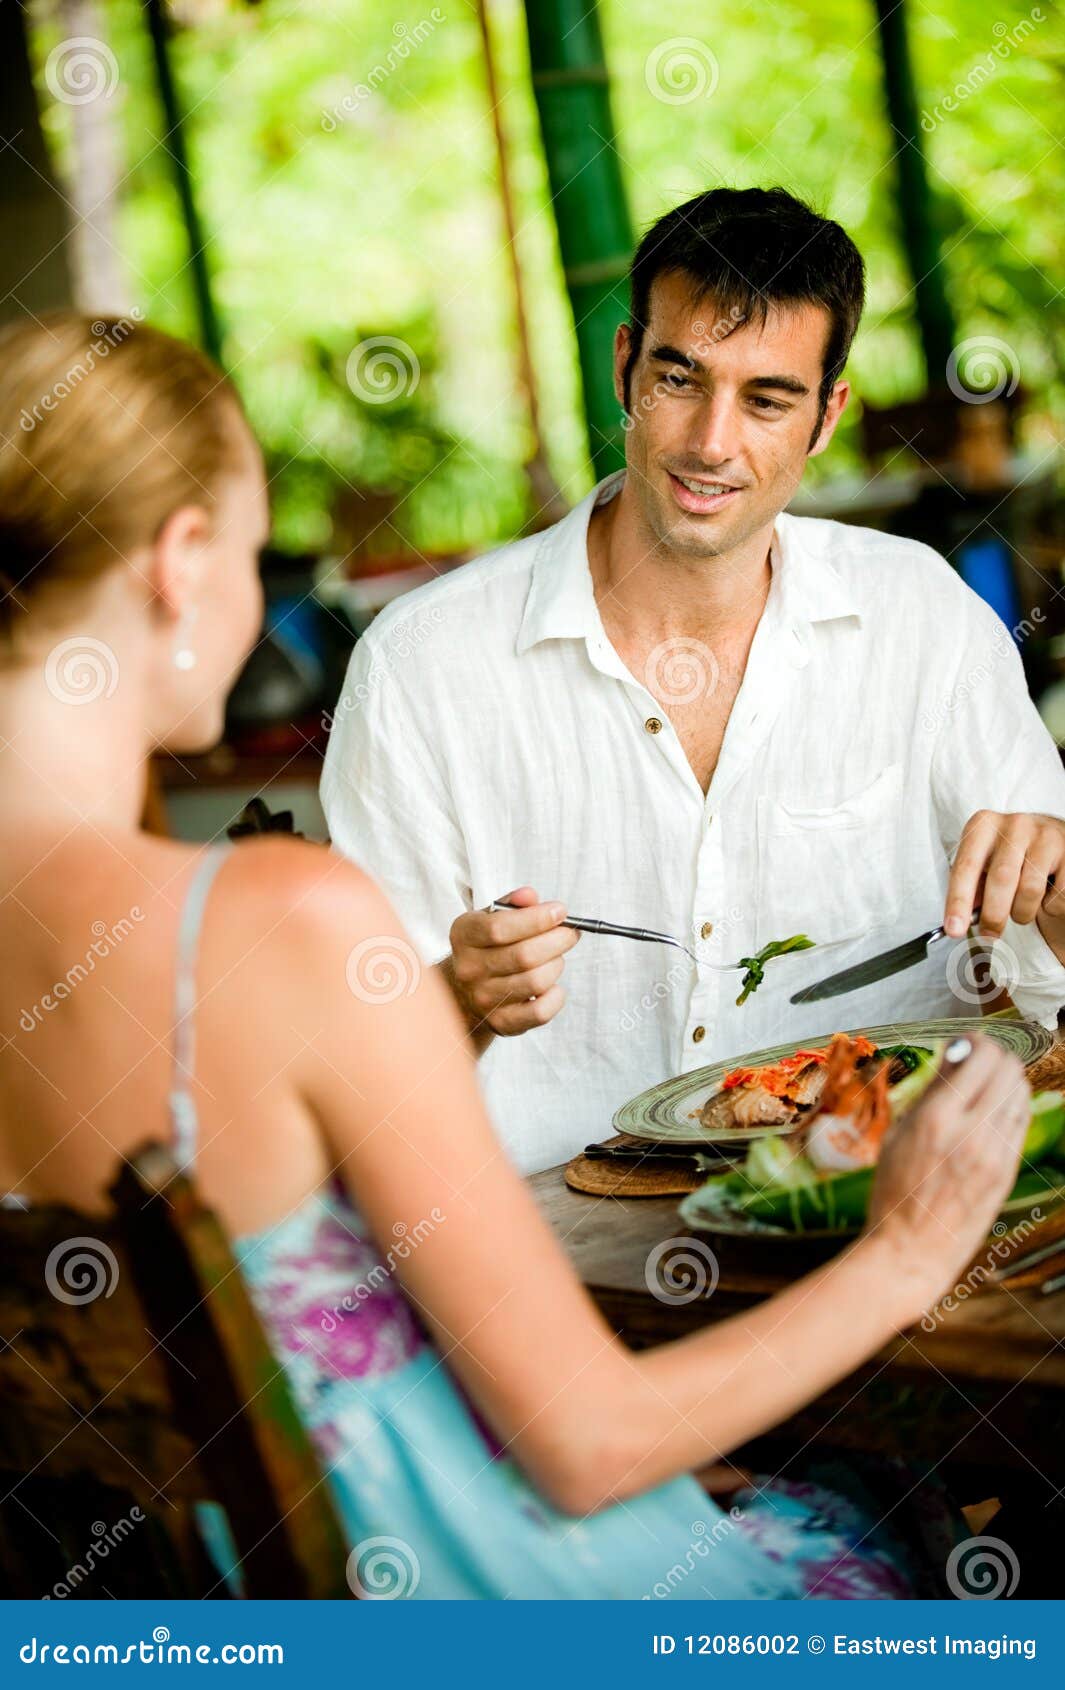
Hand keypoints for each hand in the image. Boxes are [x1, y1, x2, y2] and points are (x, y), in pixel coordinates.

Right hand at [446, 886, 578, 1042]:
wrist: (465, 992)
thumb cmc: (488, 948)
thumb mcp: (492, 918)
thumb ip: (513, 905)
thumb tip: (530, 897)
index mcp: (464, 936)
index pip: (499, 928)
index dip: (536, 918)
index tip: (560, 911)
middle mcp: (469, 969)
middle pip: (524, 955)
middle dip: (558, 940)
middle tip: (570, 933)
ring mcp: (484, 999)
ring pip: (536, 982)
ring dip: (556, 965)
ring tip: (556, 957)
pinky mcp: (502, 1023)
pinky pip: (540, 1012)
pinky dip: (556, 996)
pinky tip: (553, 985)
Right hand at [866, 1035, 1029, 1315]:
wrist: (912, 1249)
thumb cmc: (895, 1190)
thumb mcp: (900, 1133)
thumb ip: (933, 1092)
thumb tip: (954, 1053)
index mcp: (937, 1118)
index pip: (980, 1057)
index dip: (976, 1042)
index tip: (965, 1043)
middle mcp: (972, 1133)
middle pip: (1008, 1070)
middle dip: (995, 1056)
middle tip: (977, 1061)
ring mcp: (995, 1154)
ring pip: (1021, 1093)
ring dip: (1006, 1079)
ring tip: (985, 1085)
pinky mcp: (1007, 1172)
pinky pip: (1021, 1121)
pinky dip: (1011, 1106)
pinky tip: (993, 1111)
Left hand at [945, 810, 1064, 960]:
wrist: (1054, 840)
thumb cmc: (1012, 856)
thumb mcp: (985, 864)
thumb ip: (971, 889)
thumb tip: (959, 922)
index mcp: (984, 825)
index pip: (966, 867)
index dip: (958, 901)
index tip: (954, 929)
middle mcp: (1015, 825)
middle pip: (1001, 879)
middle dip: (994, 916)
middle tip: (990, 936)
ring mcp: (1046, 835)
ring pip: (1030, 890)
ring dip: (1023, 912)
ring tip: (1022, 909)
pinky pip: (1059, 895)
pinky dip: (1051, 906)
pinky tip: (1048, 892)